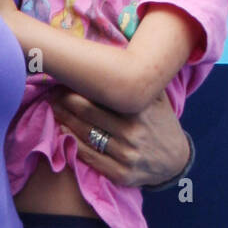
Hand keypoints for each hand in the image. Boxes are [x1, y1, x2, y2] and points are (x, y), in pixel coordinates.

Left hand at [51, 87, 189, 187]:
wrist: (176, 161)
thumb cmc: (161, 124)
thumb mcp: (157, 99)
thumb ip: (140, 79)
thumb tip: (117, 54)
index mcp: (139, 111)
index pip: (99, 95)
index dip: (76, 88)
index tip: (62, 80)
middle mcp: (132, 133)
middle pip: (87, 114)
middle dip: (65, 102)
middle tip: (51, 94)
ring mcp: (126, 155)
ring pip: (84, 135)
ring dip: (64, 121)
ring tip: (53, 109)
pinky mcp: (120, 174)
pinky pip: (89, 157)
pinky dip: (72, 144)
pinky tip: (63, 132)